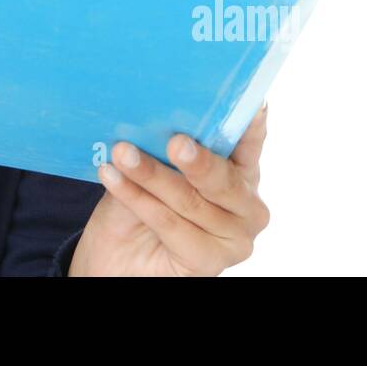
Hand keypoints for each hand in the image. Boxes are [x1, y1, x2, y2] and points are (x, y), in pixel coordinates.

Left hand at [68, 103, 270, 275]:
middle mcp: (247, 204)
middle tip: (175, 142)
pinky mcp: (209, 262)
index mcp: (241, 170)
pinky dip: (137, 198)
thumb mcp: (156, 162)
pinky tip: (114, 178)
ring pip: (189, 200)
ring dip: (151, 174)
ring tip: (122, 153)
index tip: (253, 103)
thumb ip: (169, 143)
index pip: (250, 141)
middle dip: (198, 159)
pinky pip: (169, 224)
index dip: (251, 123)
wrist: (118, 253)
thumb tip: (156, 111)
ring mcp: (234, 237)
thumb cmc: (143, 198)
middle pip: (224, 179)